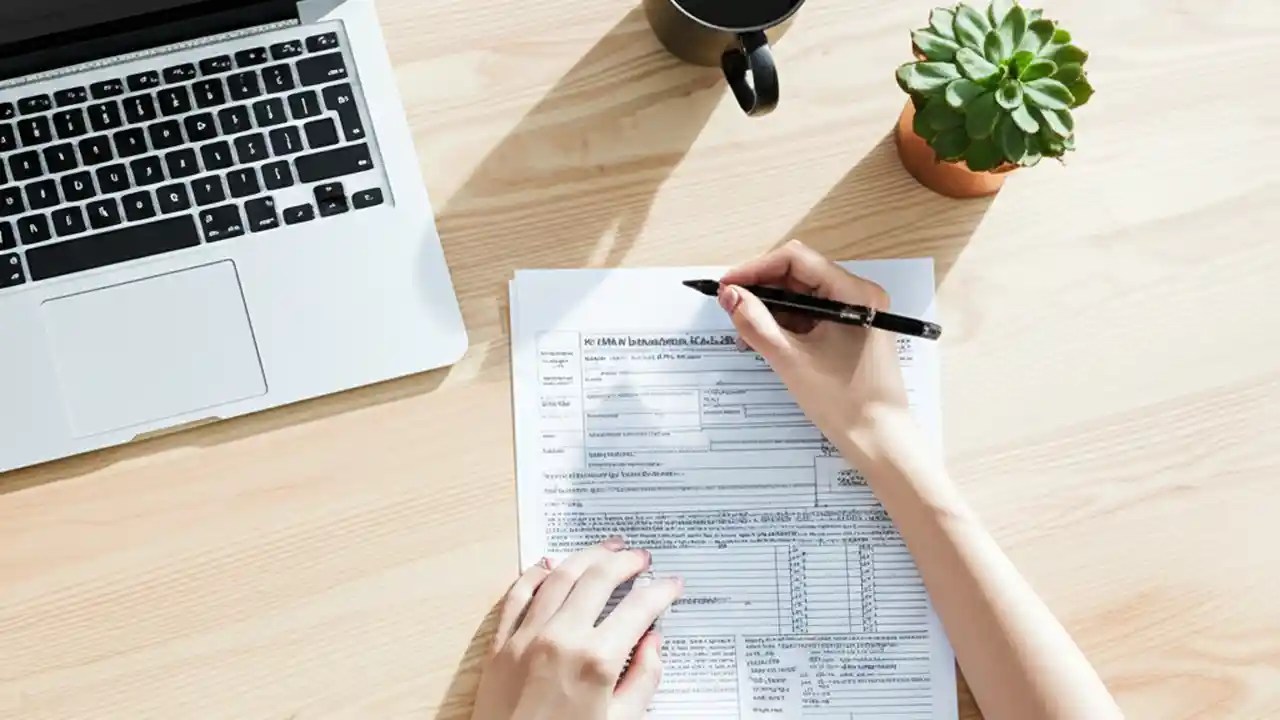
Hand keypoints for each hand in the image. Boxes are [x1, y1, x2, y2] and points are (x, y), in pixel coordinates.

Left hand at [471, 538, 682, 719]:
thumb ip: (643, 681)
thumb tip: (652, 644)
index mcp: (597, 661)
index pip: (639, 609)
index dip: (662, 591)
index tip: (672, 584)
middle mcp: (561, 639)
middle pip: (599, 578)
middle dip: (625, 561)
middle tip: (641, 557)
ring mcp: (527, 637)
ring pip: (560, 576)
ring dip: (587, 556)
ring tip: (606, 548)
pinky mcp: (501, 644)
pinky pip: (518, 595)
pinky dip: (535, 575)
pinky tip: (550, 565)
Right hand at [719, 241, 910, 461]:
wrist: (878, 440)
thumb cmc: (846, 402)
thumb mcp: (790, 360)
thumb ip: (755, 323)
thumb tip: (729, 295)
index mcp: (854, 293)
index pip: (796, 260)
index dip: (756, 268)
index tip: (728, 285)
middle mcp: (859, 296)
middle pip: (799, 275)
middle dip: (761, 289)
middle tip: (729, 305)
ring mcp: (856, 314)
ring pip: (803, 296)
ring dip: (770, 308)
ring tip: (743, 327)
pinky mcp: (851, 332)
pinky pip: (812, 316)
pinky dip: (786, 324)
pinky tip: (763, 338)